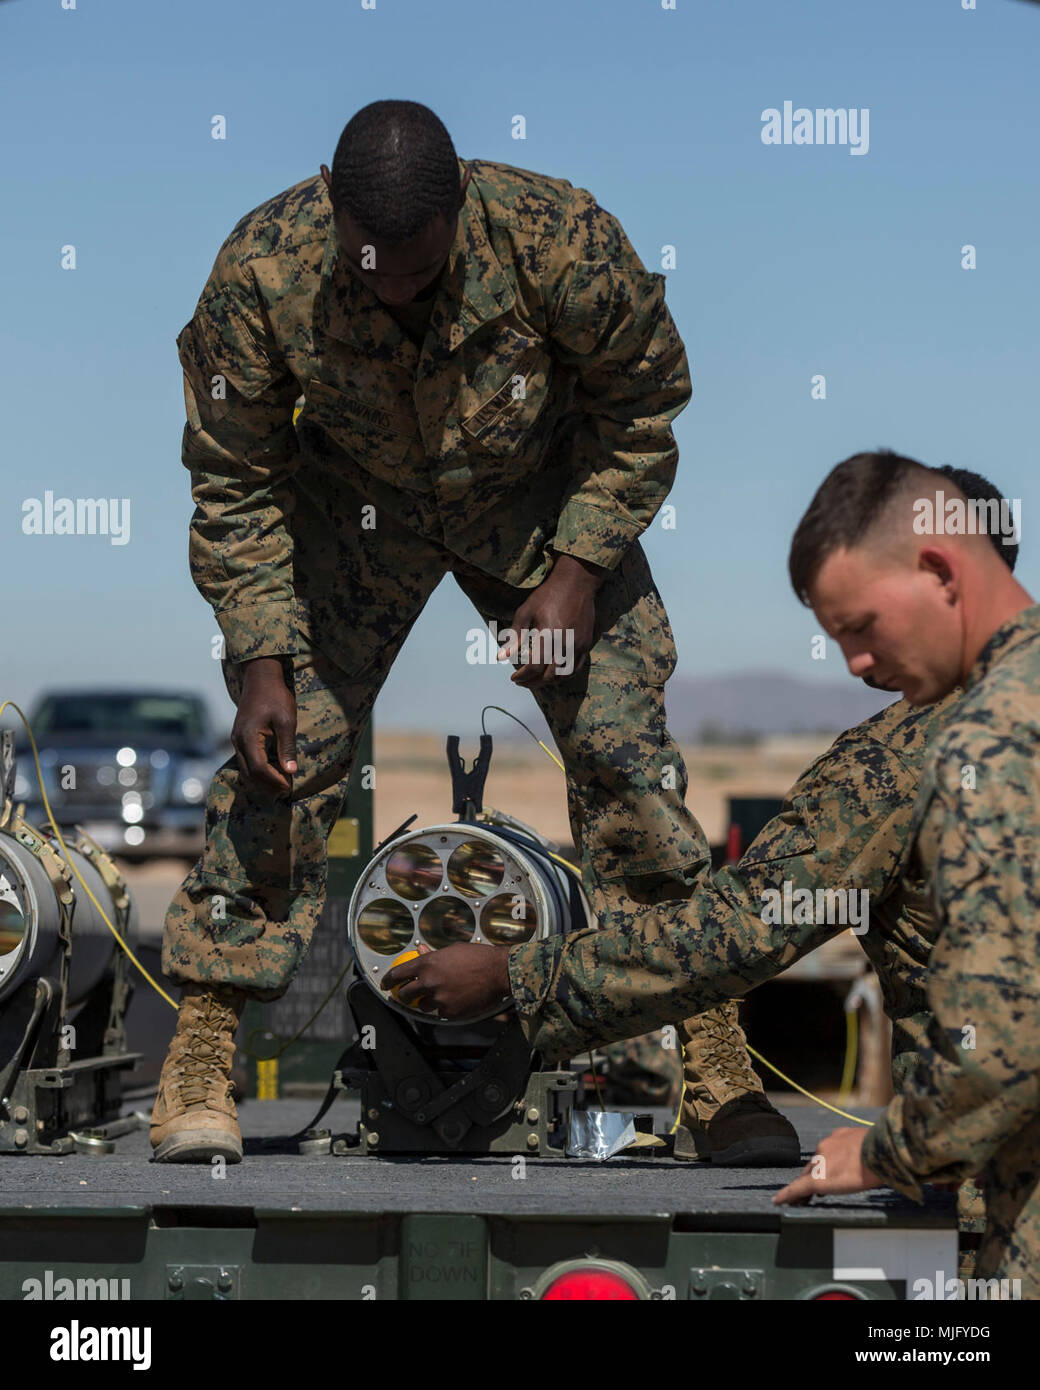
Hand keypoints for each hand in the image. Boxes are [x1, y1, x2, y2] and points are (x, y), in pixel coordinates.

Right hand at [231, 657, 297, 794]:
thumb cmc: (275, 697)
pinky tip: (271, 772)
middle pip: (250, 773)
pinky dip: (257, 771)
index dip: (274, 781)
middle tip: (286, 791)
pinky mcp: (239, 738)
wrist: (260, 678)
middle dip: (268, 785)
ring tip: (280, 785)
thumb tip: (290, 771)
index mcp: (248, 738)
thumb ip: (287, 747)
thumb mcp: (286, 721)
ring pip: (245, 769)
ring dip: (261, 780)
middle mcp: (238, 741)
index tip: (289, 787)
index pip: (259, 769)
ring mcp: (236, 740)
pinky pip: (245, 761)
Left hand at [380, 943, 511, 1017]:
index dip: (388, 980)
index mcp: (427, 964)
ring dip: (427, 1001)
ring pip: (423, 1005)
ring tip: (441, 994)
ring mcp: (439, 999)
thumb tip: (420, 950)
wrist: (498, 972)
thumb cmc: (477, 957)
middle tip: (406, 995)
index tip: (384, 984)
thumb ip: (432, 955)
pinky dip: (445, 1008)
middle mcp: (429, 982)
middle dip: (403, 995)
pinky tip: (456, 999)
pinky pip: (441, 1013)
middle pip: (405, 994)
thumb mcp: (451, 951)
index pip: (398, 974)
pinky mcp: (450, 1012)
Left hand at [500, 552, 603, 687]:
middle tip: (521, 682)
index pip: (534, 667)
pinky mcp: (586, 644)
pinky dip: (563, 675)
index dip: (522, 676)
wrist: (577, 582)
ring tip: (535, 680)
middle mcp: (564, 643)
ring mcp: (578, 645)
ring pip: (563, 675)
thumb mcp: (526, 612)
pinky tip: (552, 674)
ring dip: (547, 682)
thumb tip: (500, 657)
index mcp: (547, 634)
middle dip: (533, 683)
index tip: (513, 677)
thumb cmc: (548, 595)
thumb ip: (514, 636)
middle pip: (548, 676)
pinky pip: (575, 668)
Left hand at [772, 1127, 882, 1205]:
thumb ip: (867, 1153)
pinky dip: (787, 1194)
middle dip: (810, 1177)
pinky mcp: (817, 1180)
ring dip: (802, 1187)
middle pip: (814, 1165)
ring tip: (796, 1200)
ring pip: (807, 1177)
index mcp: (840, 1138)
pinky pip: (798, 1188)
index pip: (826, 1154)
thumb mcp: (875, 1146)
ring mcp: (821, 1163)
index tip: (825, 1172)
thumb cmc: (885, 1150)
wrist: (879, 1150)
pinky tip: (778, 1201)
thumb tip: (875, 1163)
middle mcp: (826, 1147)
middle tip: (807, 1191)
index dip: (824, 1165)